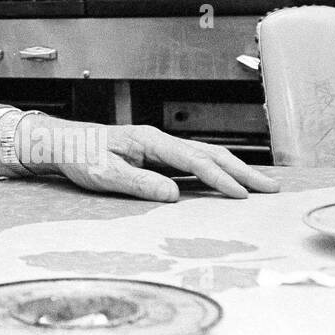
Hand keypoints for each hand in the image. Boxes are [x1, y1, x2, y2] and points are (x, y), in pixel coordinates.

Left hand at [17, 115, 279, 201]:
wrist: (64, 143)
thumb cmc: (81, 154)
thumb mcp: (104, 173)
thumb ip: (138, 183)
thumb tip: (172, 194)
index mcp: (150, 140)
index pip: (193, 160)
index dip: (218, 178)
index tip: (240, 194)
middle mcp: (159, 141)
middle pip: (209, 154)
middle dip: (241, 171)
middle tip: (269, 188)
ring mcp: (161, 148)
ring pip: (205, 157)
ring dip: (234, 170)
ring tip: (261, 185)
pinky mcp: (158, 157)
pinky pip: (194, 164)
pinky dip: (217, 172)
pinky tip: (230, 183)